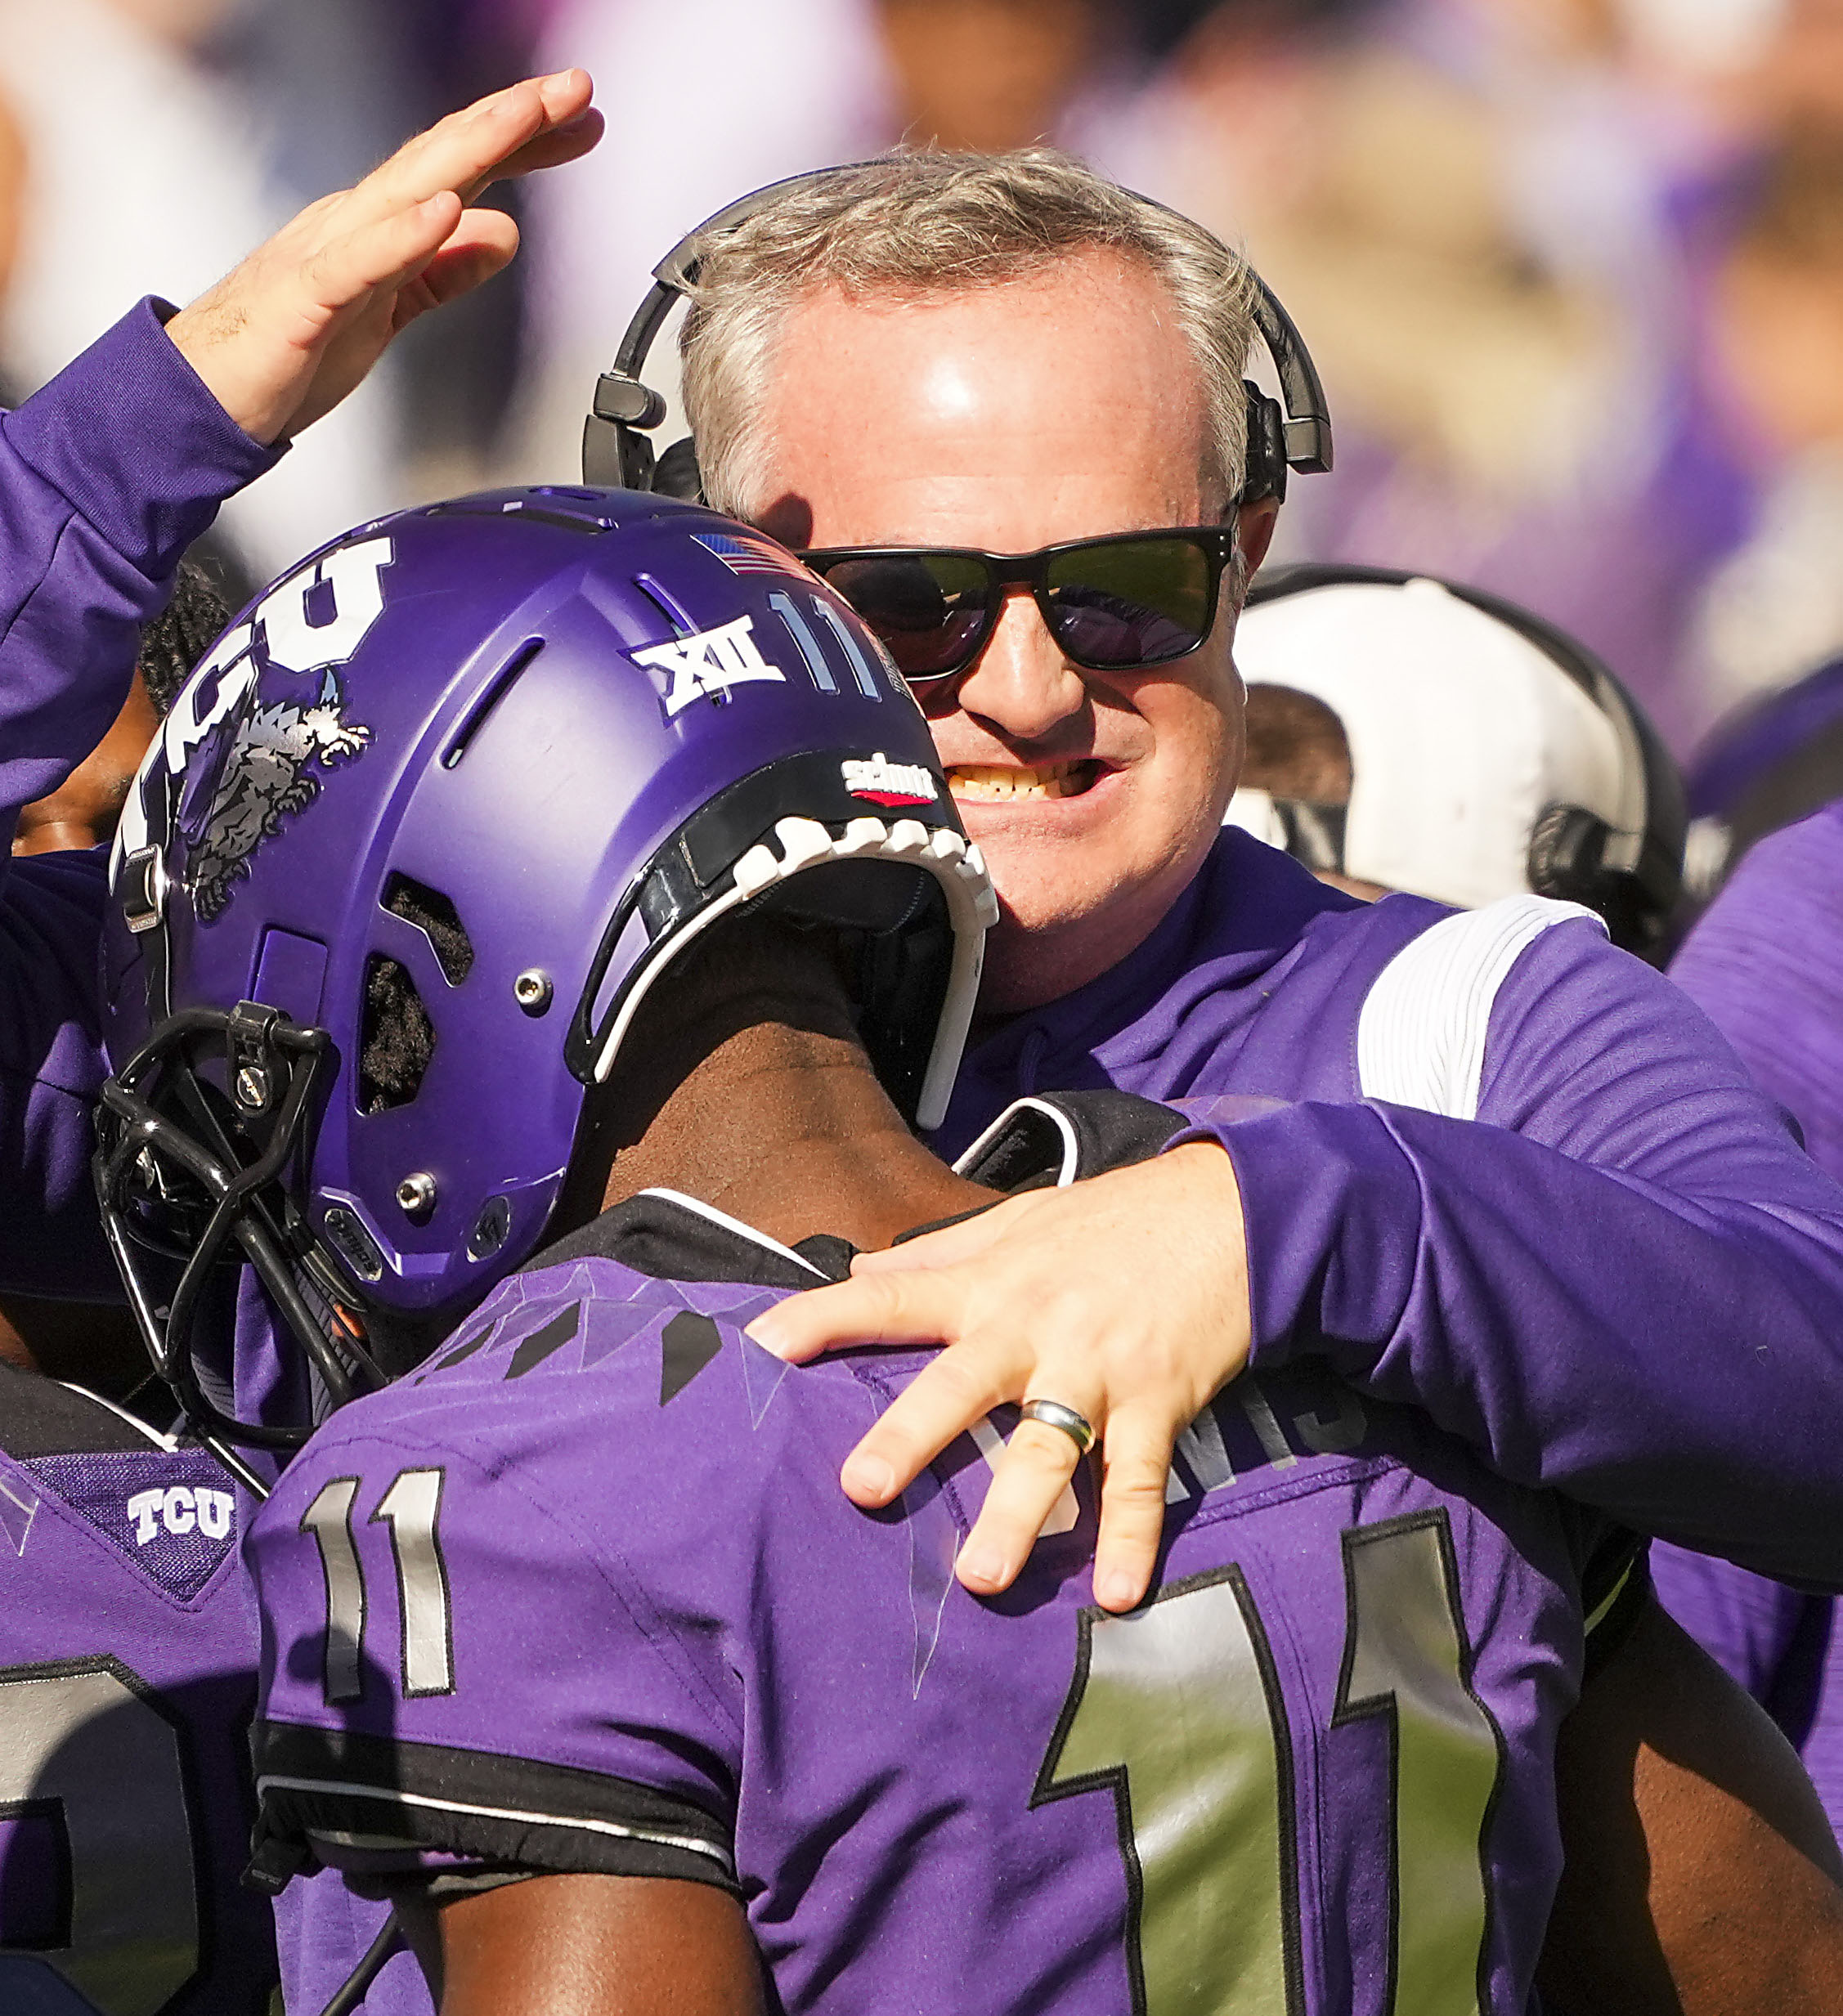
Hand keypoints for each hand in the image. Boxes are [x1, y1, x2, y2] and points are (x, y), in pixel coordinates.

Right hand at [165, 71, 602, 443]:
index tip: (584, 118)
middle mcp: (355, 222)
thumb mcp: (390, 311)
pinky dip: (403, 234)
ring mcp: (327, 255)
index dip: (523, 140)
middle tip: (576, 86)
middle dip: (512, 119)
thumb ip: (443, 273)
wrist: (200, 399)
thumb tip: (502, 232)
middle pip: (442, 157)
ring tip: (526, 115)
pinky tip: (445, 211)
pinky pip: (358, 264)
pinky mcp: (304, 302)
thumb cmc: (288, 352)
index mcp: (378, 226)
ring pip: (407, 189)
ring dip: (470, 149)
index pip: (460, 168)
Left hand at [747, 1142, 1250, 1612]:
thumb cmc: (1113, 1220)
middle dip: (912, 1435)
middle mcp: (1034, 1327)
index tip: (759, 1349)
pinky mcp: (1160, 1400)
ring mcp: (1098, 1368)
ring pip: (1048, 1446)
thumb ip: (937, 1250)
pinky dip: (1131, 1537)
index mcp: (989, 1284)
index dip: (822, 1320)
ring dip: (1017, 1515)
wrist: (1232, 1209)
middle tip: (861, 1489)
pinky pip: (1140, 1479)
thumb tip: (859, 1267)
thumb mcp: (1019, 1220)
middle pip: (962, 1385)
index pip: (890, 1297)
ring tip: (978, 1579)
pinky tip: (1115, 1595)